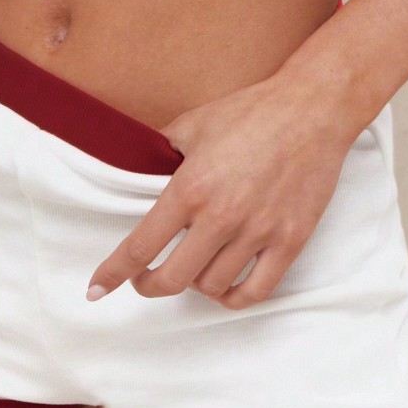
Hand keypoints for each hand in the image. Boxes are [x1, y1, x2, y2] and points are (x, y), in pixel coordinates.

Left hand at [85, 70, 354, 310]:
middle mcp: (221, 216)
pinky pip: (256, 291)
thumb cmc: (251, 112)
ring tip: (191, 269)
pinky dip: (233, 298)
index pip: (140, 247)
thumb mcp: (192, 125)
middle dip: (149, 286)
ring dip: (193, 284)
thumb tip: (136, 169)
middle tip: (144, 280)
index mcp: (190, 188)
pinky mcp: (290, 240)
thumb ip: (160, 152)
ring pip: (211, 287)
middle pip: (172, 280)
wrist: (311, 109)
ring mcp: (258, 232)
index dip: (113, 273)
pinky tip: (224, 288)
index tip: (97, 289)